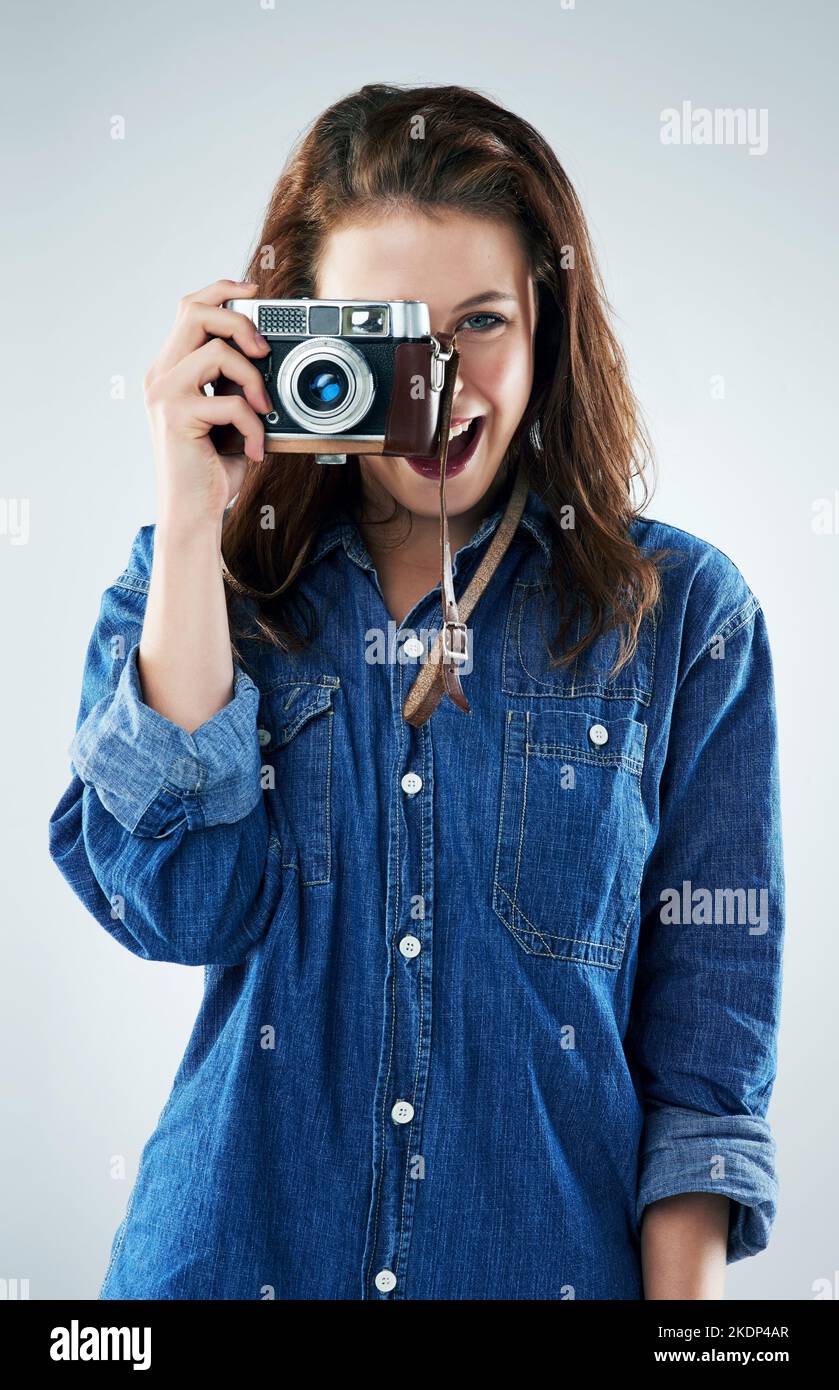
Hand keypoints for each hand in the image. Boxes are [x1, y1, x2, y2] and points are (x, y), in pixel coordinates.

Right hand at [143, 278, 272, 530]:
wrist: (192, 513)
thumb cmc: (211, 469)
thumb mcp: (228, 416)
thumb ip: (234, 383)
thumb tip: (266, 355)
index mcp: (171, 369)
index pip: (190, 308)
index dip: (221, 290)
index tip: (253, 292)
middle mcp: (160, 375)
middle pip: (195, 311)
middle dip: (239, 322)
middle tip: (264, 351)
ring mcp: (164, 394)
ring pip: (217, 351)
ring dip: (252, 379)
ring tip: (262, 410)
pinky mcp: (176, 416)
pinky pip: (229, 402)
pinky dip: (253, 426)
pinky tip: (253, 450)